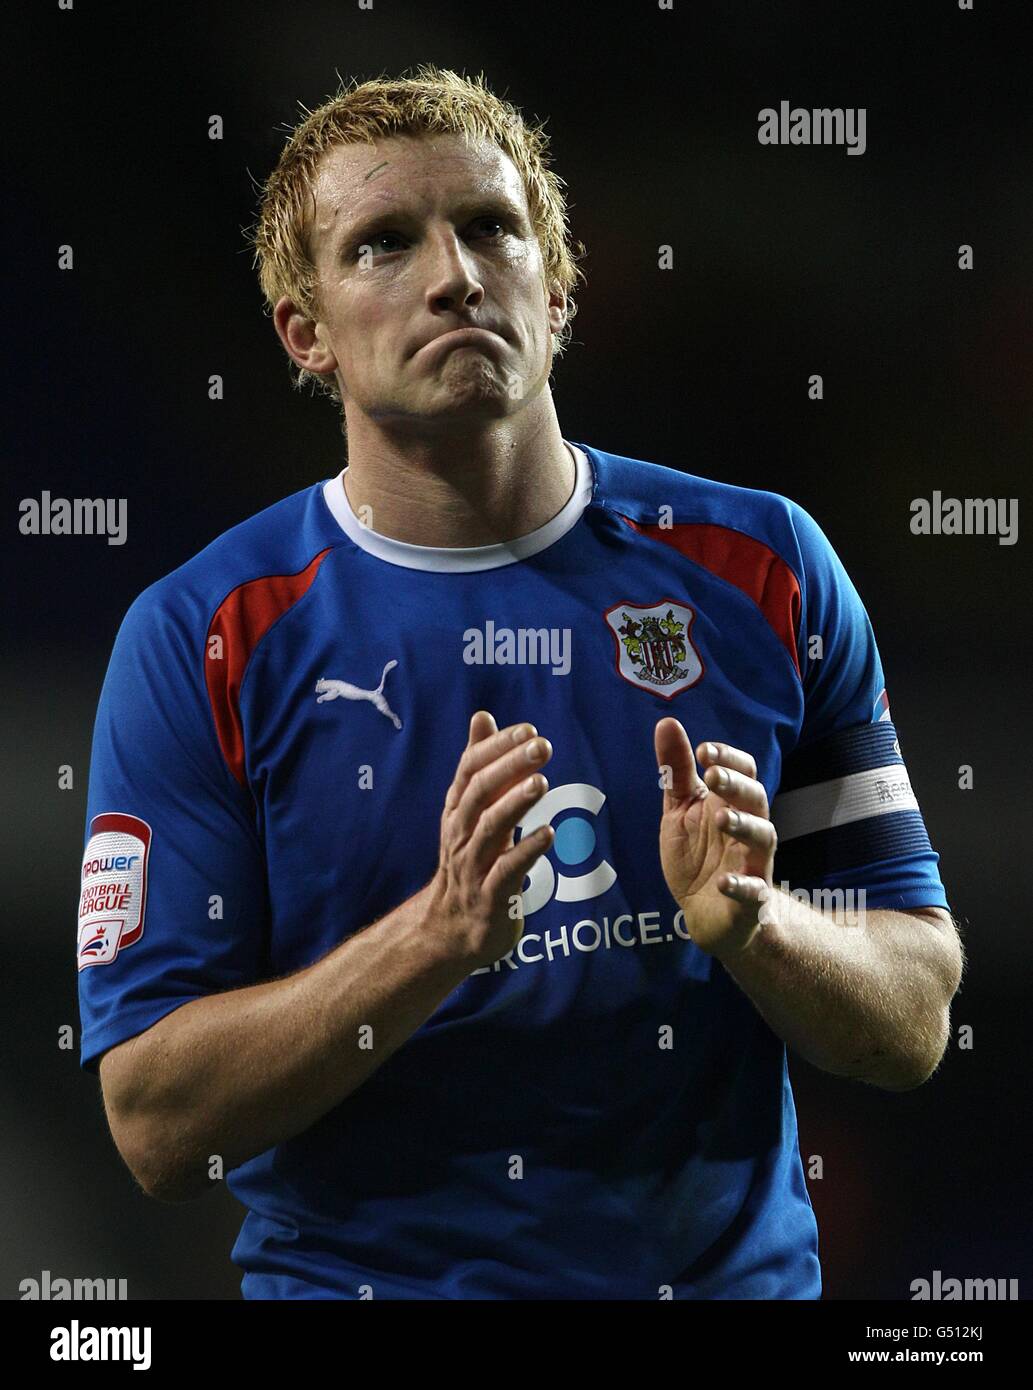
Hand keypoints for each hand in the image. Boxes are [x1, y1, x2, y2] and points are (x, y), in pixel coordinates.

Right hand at [425, 710, 553, 970]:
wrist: (452, 929)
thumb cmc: (470, 861)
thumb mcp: (470, 811)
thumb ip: (481, 764)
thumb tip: (482, 716)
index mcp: (457, 809)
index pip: (471, 769)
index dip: (496, 747)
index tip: (528, 729)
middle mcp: (460, 833)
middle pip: (480, 793)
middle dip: (509, 766)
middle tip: (542, 746)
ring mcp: (473, 866)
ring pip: (490, 829)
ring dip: (515, 803)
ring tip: (541, 783)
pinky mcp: (490, 898)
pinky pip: (506, 872)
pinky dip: (526, 852)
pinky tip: (547, 835)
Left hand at [654, 718, 776, 959]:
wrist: (708, 914)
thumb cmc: (699, 856)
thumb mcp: (681, 810)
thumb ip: (677, 771)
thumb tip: (666, 722)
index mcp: (731, 804)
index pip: (744, 771)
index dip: (729, 758)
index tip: (704, 750)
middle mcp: (747, 829)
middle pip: (756, 798)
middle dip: (736, 785)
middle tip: (712, 775)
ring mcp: (752, 863)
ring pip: (763, 838)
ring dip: (744, 826)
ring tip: (721, 818)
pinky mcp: (751, 899)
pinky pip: (753, 891)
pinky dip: (741, 885)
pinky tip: (723, 881)